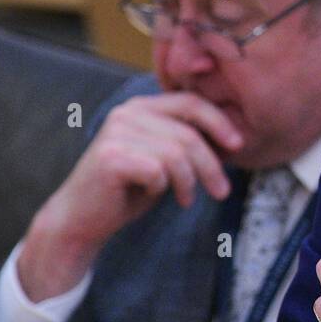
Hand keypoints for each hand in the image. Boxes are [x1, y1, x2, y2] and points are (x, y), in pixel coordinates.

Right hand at [19, 92, 242, 300]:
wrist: (82, 219)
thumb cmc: (129, 189)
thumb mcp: (165, 160)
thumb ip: (189, 143)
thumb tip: (235, 139)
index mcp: (141, 106)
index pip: (191, 102)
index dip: (219, 122)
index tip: (238, 145)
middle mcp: (127, 113)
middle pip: (188, 133)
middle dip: (211, 165)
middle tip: (221, 191)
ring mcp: (116, 132)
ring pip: (177, 154)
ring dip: (189, 182)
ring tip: (186, 198)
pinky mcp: (110, 157)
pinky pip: (158, 171)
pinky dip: (165, 187)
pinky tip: (155, 195)